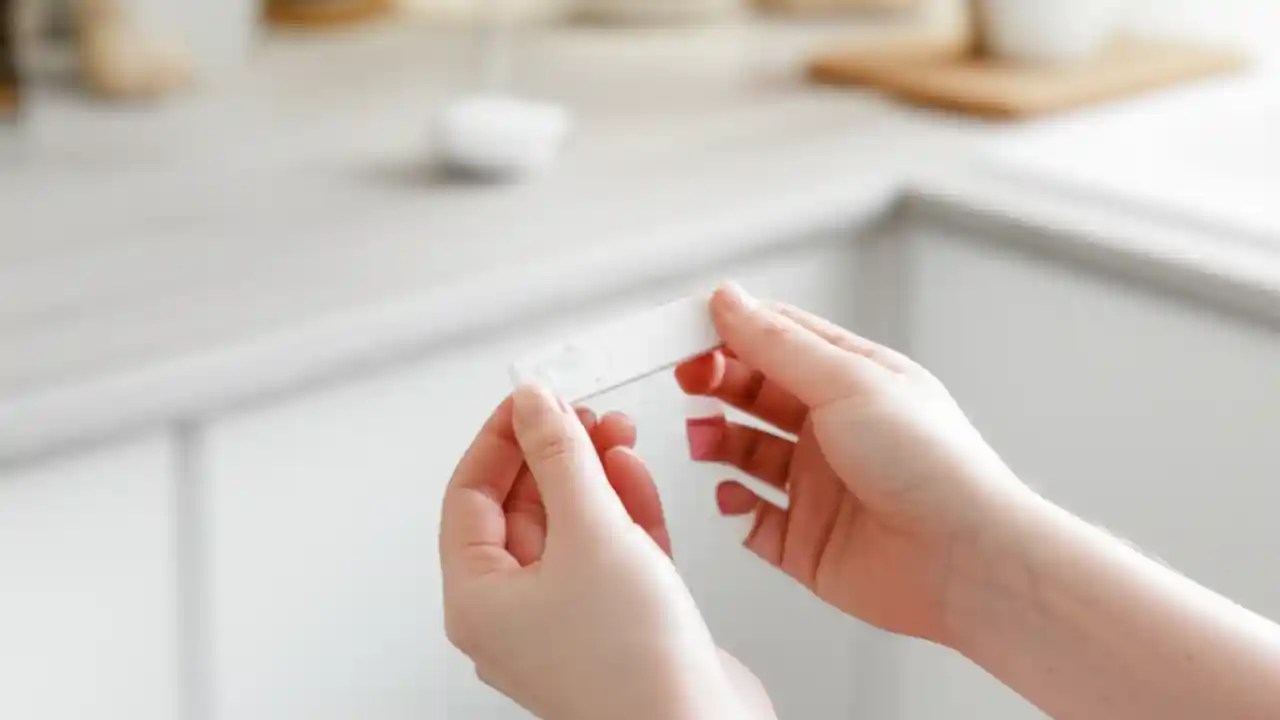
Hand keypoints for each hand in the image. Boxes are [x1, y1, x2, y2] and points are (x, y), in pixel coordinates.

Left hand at [440, 385, 772, 719]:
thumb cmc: (634, 670)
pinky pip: (607, 554)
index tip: (532, 396)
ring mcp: (566, 620)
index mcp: (478, 600)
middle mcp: (515, 614)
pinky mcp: (615, 623)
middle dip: (556, 452)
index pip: (470, 495)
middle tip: (584, 411)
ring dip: (593, 476)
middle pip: (522, 507)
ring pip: (570, 526)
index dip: (501, 436)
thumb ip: (562, 459)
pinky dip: (621, 513)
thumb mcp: (591, 534)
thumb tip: (534, 404)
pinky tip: (634, 477)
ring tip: (616, 433)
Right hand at [675, 284, 1031, 643]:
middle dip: (717, 383)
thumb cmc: (932, 465)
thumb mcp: (846, 382)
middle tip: (688, 382)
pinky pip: (752, 519)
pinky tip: (732, 495)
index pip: (779, 340)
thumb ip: (777, 343)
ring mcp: (820, 485)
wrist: (966, 562)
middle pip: (757, 393)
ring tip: (701, 436)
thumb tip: (728, 298)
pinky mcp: (808, 540)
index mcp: (852, 380)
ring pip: (747, 453)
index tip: (686, 331)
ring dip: (717, 440)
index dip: (731, 332)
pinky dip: (733, 506)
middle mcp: (835, 429)